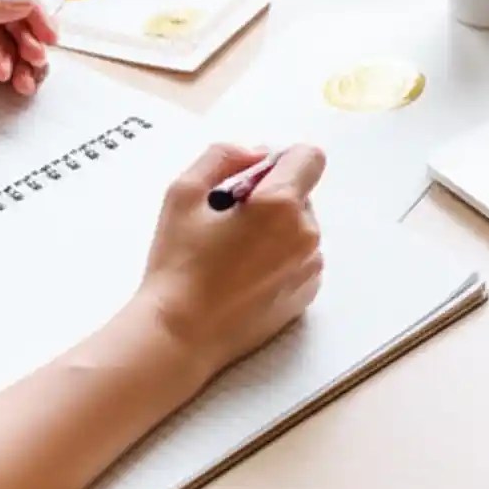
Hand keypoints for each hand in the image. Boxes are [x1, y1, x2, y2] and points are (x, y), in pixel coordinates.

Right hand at [139, 144, 326, 374]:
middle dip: (269, 198)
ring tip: (233, 254)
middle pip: (300, 194)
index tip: (251, 179)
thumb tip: (255, 154)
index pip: (309, 157)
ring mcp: (311, 268)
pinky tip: (244, 276)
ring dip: (275, 229)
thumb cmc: (177, 265)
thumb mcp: (183, 194)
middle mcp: (307, 234)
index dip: (280, 160)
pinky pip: (301, 259)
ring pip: (300, 228)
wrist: (181, 334)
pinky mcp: (308, 295)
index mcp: (281, 205)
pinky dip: (280, 258)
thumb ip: (222, 157)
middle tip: (228, 223)